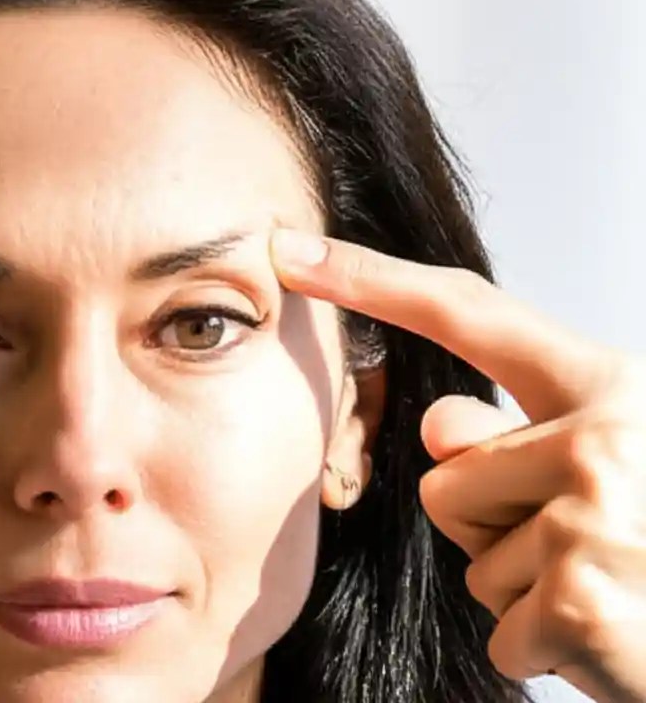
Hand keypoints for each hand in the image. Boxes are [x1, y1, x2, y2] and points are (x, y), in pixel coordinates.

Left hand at [272, 229, 645, 702]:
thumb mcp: (600, 467)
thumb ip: (509, 436)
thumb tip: (438, 425)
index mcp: (607, 388)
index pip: (468, 313)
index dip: (370, 278)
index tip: (291, 249)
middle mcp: (607, 436)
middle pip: (444, 474)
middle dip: (489, 525)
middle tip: (582, 551)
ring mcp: (596, 516)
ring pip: (470, 555)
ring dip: (521, 589)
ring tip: (602, 590)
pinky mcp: (581, 601)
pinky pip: (499, 627)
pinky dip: (538, 648)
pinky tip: (601, 638)